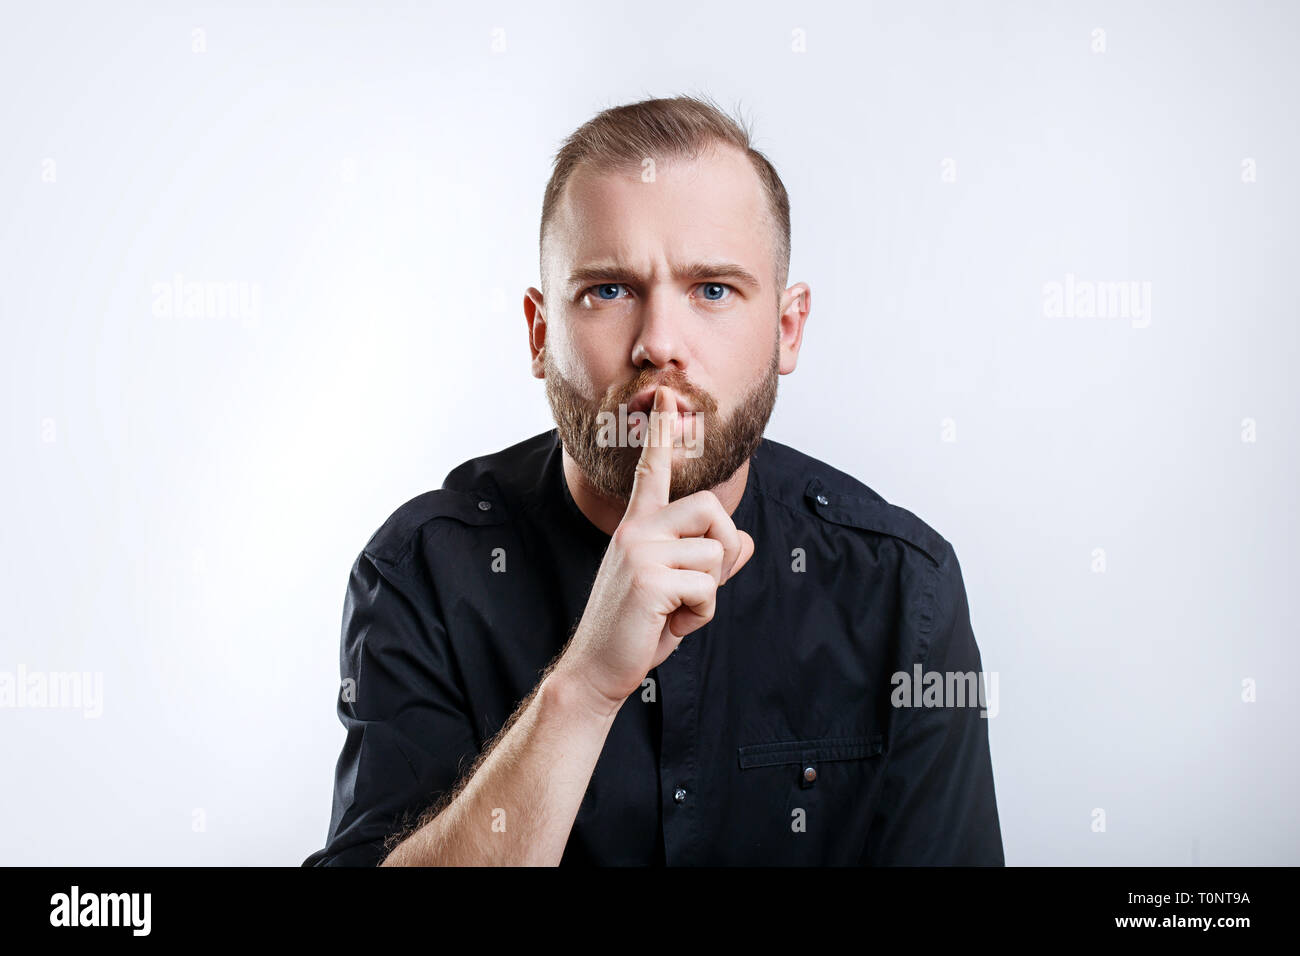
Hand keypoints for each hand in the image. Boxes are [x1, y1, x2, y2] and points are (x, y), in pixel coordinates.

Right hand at [559, 384, 755, 714]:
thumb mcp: (677, 590)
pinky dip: (700, 615)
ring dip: (709, 593)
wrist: (598, 668)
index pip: (651, 471)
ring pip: (716, 553)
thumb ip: (709, 562)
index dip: (661, 433)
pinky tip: (669, 624)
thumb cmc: (636, 629)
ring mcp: (640, 551)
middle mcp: (636, 530)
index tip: (666, 395)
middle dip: (724, 549)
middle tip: (700, 586)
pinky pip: (708, 588)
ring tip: (675, 611)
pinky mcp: (650, 579)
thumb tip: (747, 542)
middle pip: (713, 508)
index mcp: (637, 526)